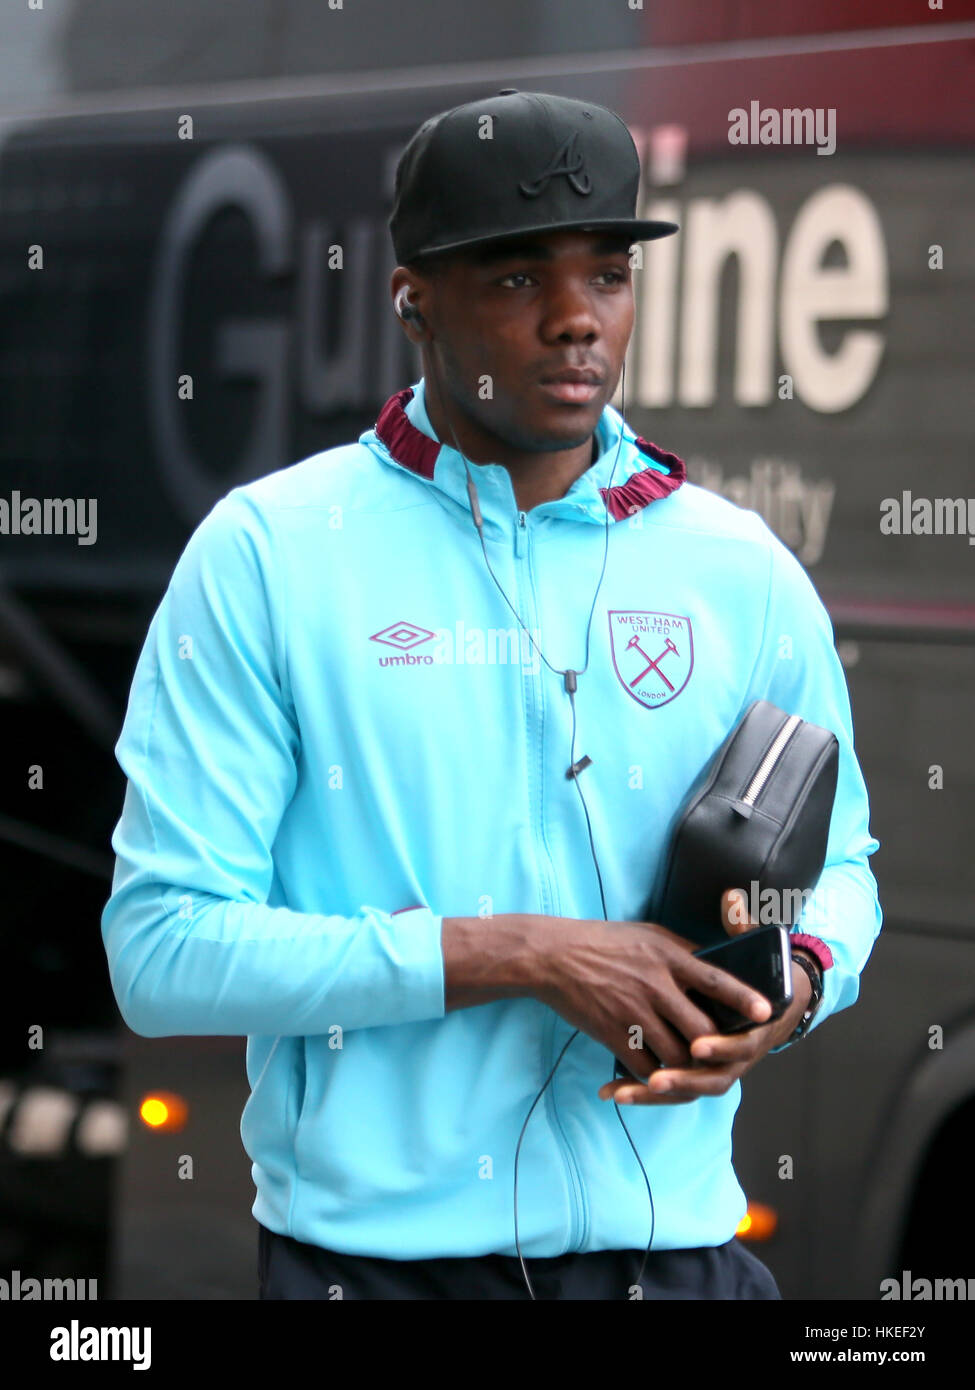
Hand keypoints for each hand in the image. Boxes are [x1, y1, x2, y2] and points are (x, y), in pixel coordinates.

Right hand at [533, 905, 775, 1088]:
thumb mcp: (647, 935)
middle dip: (716, 1046)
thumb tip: (711, 964)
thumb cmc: (602, 941)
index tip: (765, 1011)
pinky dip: (655, 1076)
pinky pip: (644, 1066)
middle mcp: (655, 985)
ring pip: (676, 1053)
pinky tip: (657, 1076)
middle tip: (726, 1053)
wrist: (553, 957)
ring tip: (694, 1069)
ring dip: (687, 1066)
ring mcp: (633, 1012)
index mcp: (666, 957)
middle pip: (701, 1027)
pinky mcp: (612, 1033)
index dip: (742, 997)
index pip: (714, 978)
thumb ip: (680, 951)